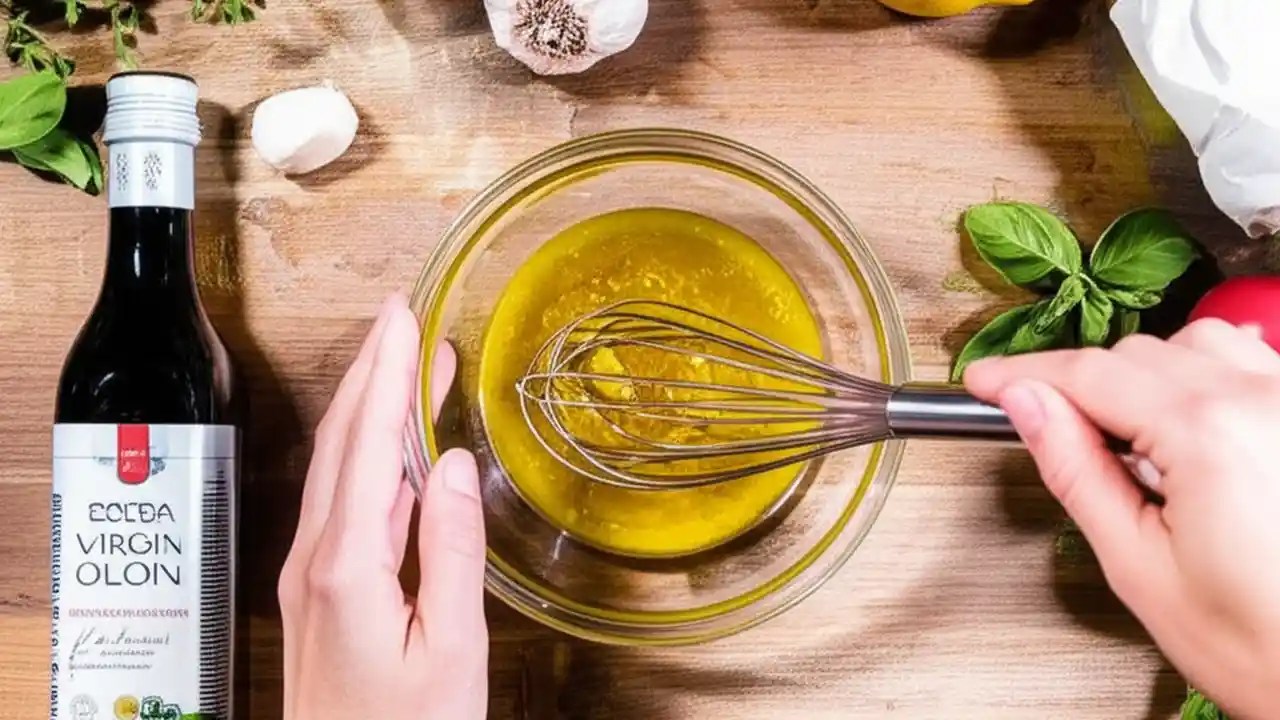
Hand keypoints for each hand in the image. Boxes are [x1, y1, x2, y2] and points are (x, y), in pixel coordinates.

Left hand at [277, 293, 487, 719]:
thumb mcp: (453, 649)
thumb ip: (451, 550)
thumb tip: (452, 464)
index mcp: (347, 565)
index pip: (367, 442)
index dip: (386, 372)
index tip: (405, 316)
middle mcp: (316, 560)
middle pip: (342, 442)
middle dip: (374, 372)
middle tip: (407, 320)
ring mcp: (311, 576)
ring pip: (338, 467)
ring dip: (372, 409)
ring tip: (413, 367)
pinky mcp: (319, 593)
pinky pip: (343, 502)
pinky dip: (373, 458)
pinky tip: (402, 450)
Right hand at [965, 318, 1279, 718]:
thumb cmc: (1262, 644)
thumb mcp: (1139, 566)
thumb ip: (1076, 471)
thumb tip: (1027, 406)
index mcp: (1210, 434)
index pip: (1090, 375)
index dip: (1025, 375)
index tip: (986, 382)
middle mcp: (1263, 401)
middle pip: (1138, 354)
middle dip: (1082, 383)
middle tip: (1045, 425)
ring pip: (1197, 342)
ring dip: (1146, 373)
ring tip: (1126, 434)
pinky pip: (1252, 359)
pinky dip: (1206, 374)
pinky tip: (1188, 420)